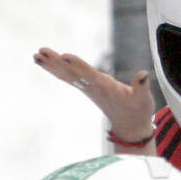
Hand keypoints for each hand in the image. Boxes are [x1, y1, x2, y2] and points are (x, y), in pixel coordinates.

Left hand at [33, 47, 155, 143]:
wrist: (130, 127)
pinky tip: (46, 62)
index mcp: (105, 87)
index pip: (88, 74)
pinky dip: (56, 69)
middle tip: (40, 52)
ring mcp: (87, 88)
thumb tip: (144, 76)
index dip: (77, 65)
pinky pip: (68, 77)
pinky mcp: (87, 88)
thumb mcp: (144, 100)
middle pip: (71, 73)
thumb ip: (143, 87)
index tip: (64, 56)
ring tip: (36, 55)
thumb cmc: (139, 111)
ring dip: (51, 65)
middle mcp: (92, 87)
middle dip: (55, 63)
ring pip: (66, 75)